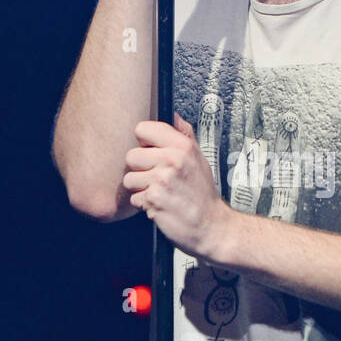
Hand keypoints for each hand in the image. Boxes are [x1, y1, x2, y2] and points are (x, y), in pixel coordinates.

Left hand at [123, 112, 232, 260]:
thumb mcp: (199, 158)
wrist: (211, 225)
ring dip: (141, 189)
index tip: (152, 152)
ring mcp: (162, 180)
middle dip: (140, 169)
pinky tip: (159, 205)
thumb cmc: (202, 194)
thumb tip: (174, 115)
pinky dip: (144, 204)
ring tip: (159, 193)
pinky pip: (134, 198)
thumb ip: (184, 135)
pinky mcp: (154, 199)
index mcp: (182, 146)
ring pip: (129, 178)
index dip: (144, 143)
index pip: (143, 129)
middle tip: (157, 178)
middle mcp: (172, 159)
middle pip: (131, 155)